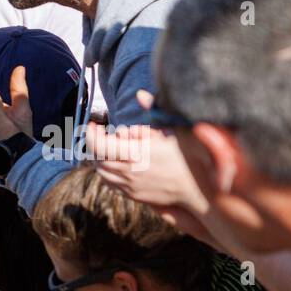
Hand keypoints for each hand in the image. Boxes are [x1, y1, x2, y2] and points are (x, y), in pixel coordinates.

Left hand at [89, 96, 207, 212]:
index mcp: (135, 154)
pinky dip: (107, 172)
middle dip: (95, 144)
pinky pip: (110, 184)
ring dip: (99, 159)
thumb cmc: (189, 157)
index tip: (94, 125)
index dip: (91, 133)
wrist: (199, 189)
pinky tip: (116, 164)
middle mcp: (128, 172)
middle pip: (96, 159)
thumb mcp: (175, 128)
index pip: (99, 146)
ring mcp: (129, 186)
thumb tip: (140, 95)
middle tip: (101, 133)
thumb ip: (154, 112)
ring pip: (101, 173)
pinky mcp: (133, 195)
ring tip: (109, 147)